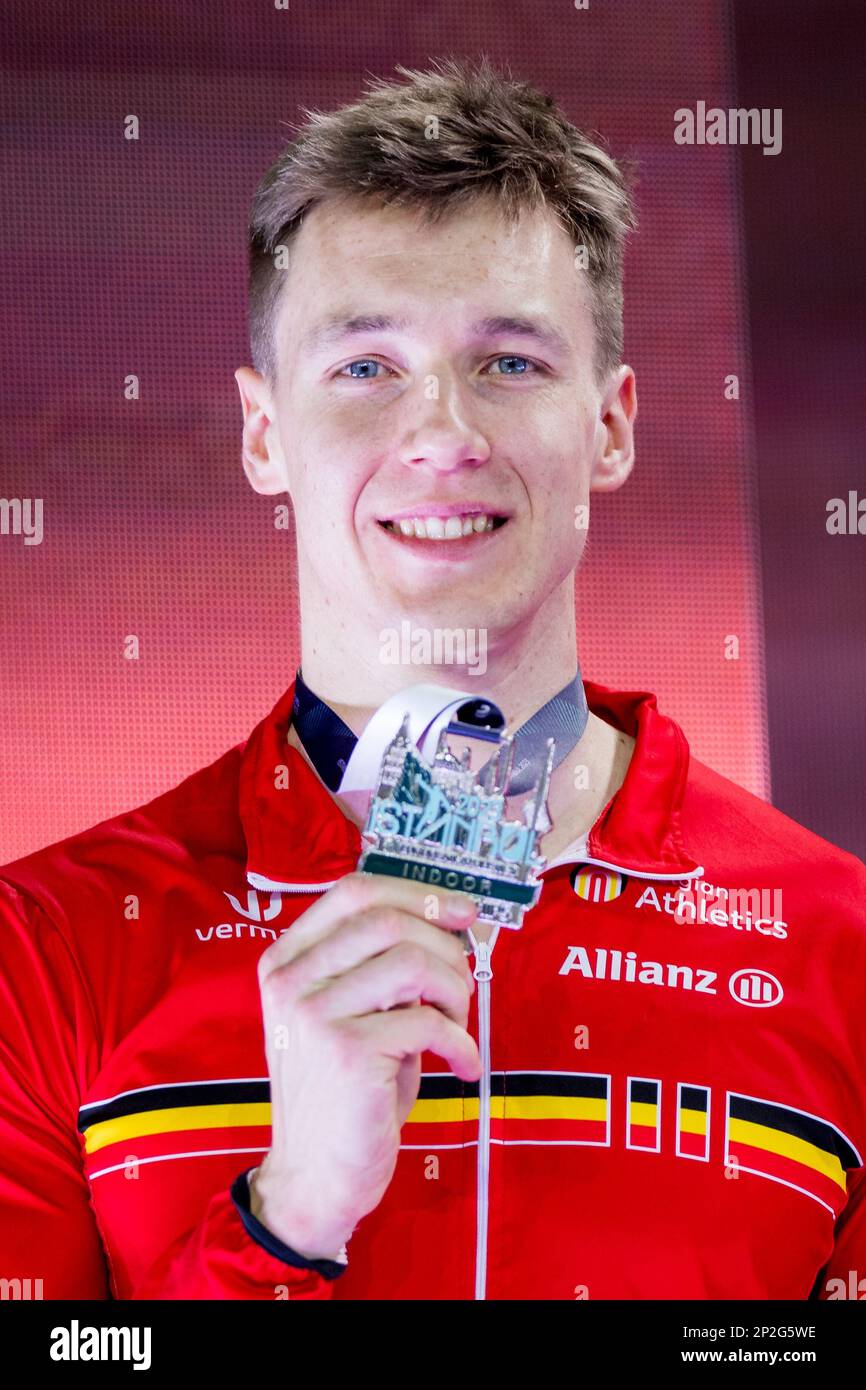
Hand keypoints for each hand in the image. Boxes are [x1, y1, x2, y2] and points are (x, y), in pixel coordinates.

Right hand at [250, 872, 480, 1259]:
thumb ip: (379, 964)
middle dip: (445, 947)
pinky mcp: (346, 1050)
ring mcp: (314, 1013)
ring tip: (457, 1027)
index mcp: (287, 960)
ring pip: (412, 962)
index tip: (462, 912)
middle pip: (388, 919)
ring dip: (454, 992)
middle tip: (461, 988)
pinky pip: (427, 1021)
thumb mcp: (352, 1012)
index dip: (417, 893)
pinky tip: (462, 1065)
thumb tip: (452, 917)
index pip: (355, 891)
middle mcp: (291, 979)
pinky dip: (461, 1042)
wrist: (316, 1173)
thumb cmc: (348, 1089)